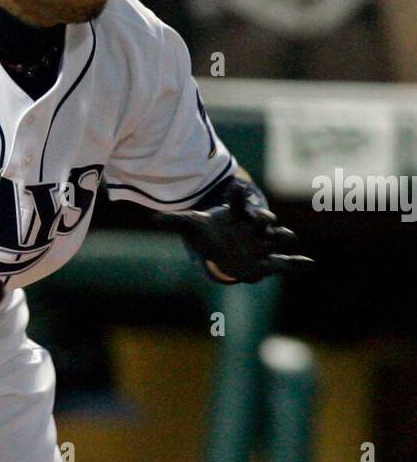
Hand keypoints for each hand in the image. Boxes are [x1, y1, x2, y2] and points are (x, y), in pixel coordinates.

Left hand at [159, 184, 312, 283]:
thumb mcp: (190, 225)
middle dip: (265, 223)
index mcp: (237, 216)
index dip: (243, 202)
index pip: (242, 206)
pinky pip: (287, 264)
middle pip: (263, 223)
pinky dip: (298, 265)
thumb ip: (173, 221)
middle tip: (267, 223)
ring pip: (277, 239)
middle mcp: (254, 228)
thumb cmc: (208, 233)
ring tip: (288, 239)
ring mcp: (264, 244)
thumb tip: (151, 218)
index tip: (240, 196)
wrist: (223, 244)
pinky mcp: (269, 262)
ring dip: (282, 239)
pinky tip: (311, 265)